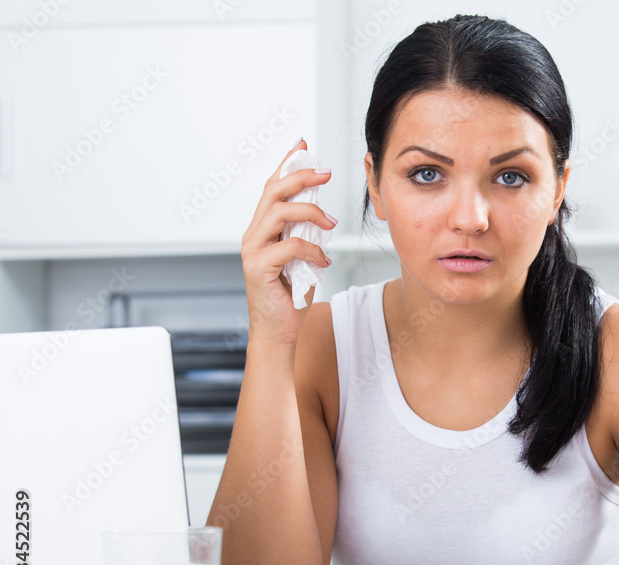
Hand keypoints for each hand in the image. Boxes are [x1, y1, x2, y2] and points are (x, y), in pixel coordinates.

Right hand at [240, 138, 336, 346]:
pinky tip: (324, 262)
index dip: (287, 164)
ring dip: (311, 212)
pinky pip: (290, 246)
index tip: (304, 146)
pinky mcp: (259, 267)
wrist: (278, 331)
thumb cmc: (290, 295)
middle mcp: (253, 234)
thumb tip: (323, 213)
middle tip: (326, 171)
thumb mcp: (302, 257)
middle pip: (273, 191)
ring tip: (331, 223)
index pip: (272, 187)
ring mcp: (253, 250)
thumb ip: (305, 234)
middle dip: (301, 176)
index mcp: (262, 229)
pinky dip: (312, 250)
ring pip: (279, 212)